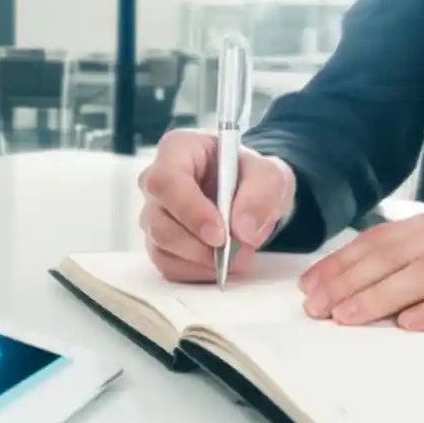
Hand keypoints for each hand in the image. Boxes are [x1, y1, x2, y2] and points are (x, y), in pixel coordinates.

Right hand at [138, 130, 295, 281]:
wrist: (249, 193)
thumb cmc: (250, 175)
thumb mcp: (270, 175)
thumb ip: (261, 196)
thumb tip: (241, 231)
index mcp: (177, 150)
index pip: (167, 181)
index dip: (190, 210)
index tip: (220, 234)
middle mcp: (155, 181)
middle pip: (158, 220)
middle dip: (198, 244)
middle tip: (237, 252)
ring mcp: (153, 213)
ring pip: (161, 246)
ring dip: (201, 260)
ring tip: (237, 256)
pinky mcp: (158, 241)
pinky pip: (168, 265)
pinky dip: (197, 272)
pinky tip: (220, 263)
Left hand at [299, 204, 423, 329]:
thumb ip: (417, 261)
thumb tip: (352, 283)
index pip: (382, 239)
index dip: (342, 262)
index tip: (308, 287)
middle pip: (399, 253)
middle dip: (351, 280)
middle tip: (318, 308)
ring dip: (384, 294)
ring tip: (350, 318)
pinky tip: (412, 324)